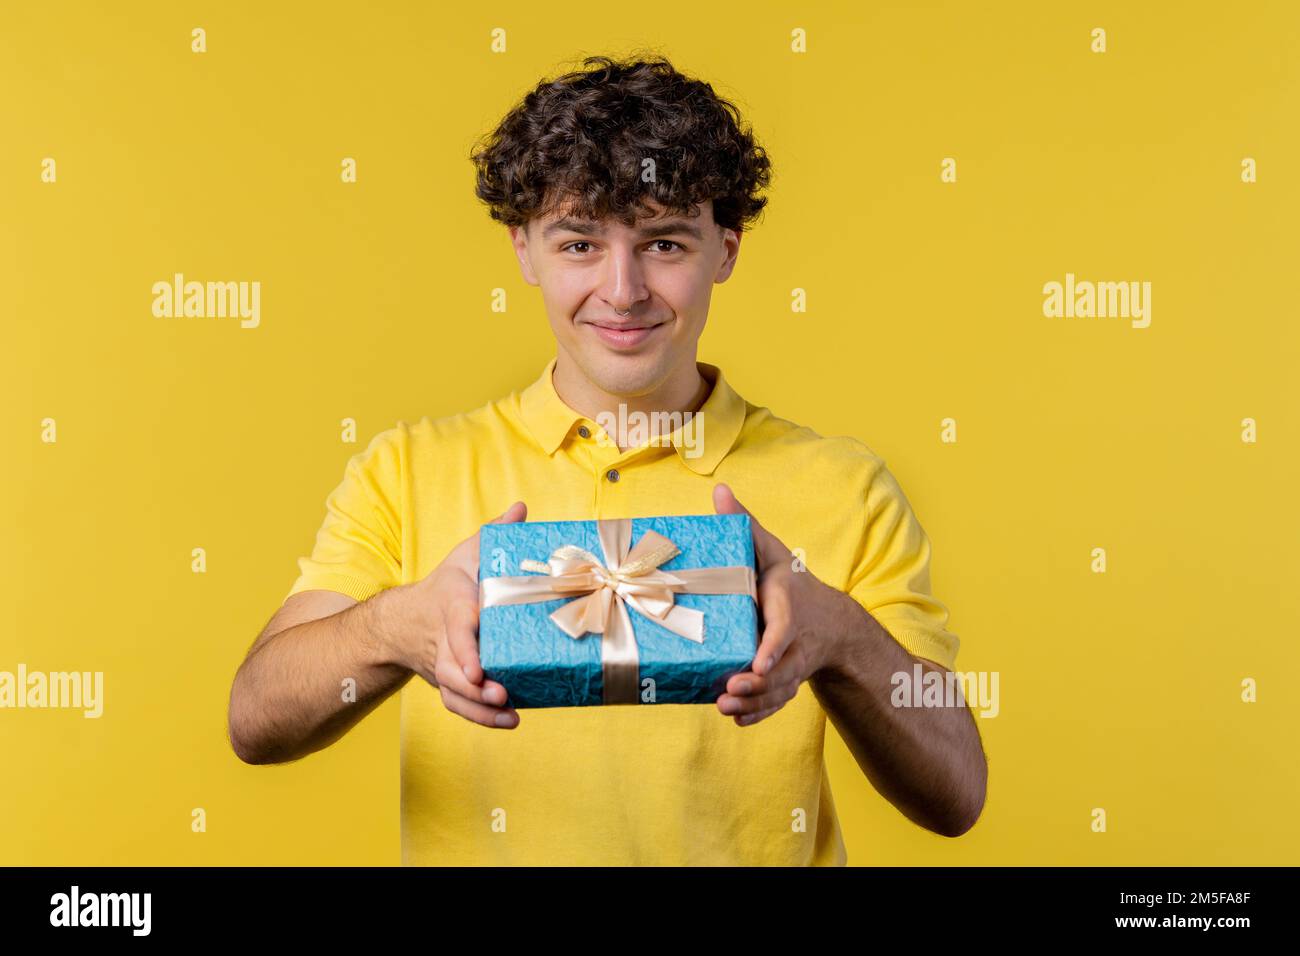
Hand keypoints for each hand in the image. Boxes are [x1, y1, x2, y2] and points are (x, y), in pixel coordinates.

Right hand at [386, 500, 527, 728]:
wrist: (405, 621)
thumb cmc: (446, 586)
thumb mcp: (466, 555)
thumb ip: (494, 533)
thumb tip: (521, 508)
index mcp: (451, 606)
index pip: (456, 625)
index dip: (465, 645)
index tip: (478, 663)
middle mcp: (443, 641)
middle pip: (452, 667)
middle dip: (474, 684)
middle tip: (500, 692)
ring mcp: (444, 666)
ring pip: (455, 692)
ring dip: (480, 706)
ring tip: (508, 710)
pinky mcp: (449, 683)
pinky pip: (459, 705)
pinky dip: (481, 717)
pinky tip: (510, 719)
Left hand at [712, 483, 846, 726]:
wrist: (832, 622)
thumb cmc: (791, 582)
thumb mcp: (772, 550)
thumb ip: (746, 525)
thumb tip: (719, 490)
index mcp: (789, 605)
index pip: (784, 628)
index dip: (773, 646)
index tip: (758, 661)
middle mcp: (795, 640)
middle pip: (781, 667)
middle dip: (758, 683)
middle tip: (731, 689)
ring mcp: (793, 664)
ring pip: (778, 689)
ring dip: (754, 702)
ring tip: (726, 706)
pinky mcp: (788, 681)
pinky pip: (778, 702)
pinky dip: (759, 713)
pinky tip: (737, 718)